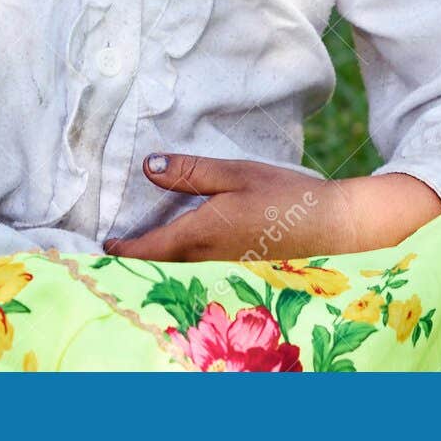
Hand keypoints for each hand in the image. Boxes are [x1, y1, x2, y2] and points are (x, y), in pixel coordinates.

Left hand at [102, 153, 440, 262]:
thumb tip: (147, 166)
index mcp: (198, 235)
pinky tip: (188, 252)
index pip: (144, 250)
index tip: (104, 245)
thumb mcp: (236, 173)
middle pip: (157, 268)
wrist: (336, 229)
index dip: (120, 250)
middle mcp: (204, 262)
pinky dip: (183, 266)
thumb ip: (191, 172)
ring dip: (158, 264)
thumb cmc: (286, 196)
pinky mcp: (240, 273)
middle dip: (135, 260)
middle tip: (115, 250)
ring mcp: (223, 272)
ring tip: (144, 250)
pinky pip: (199, 273)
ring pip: (177, 273)